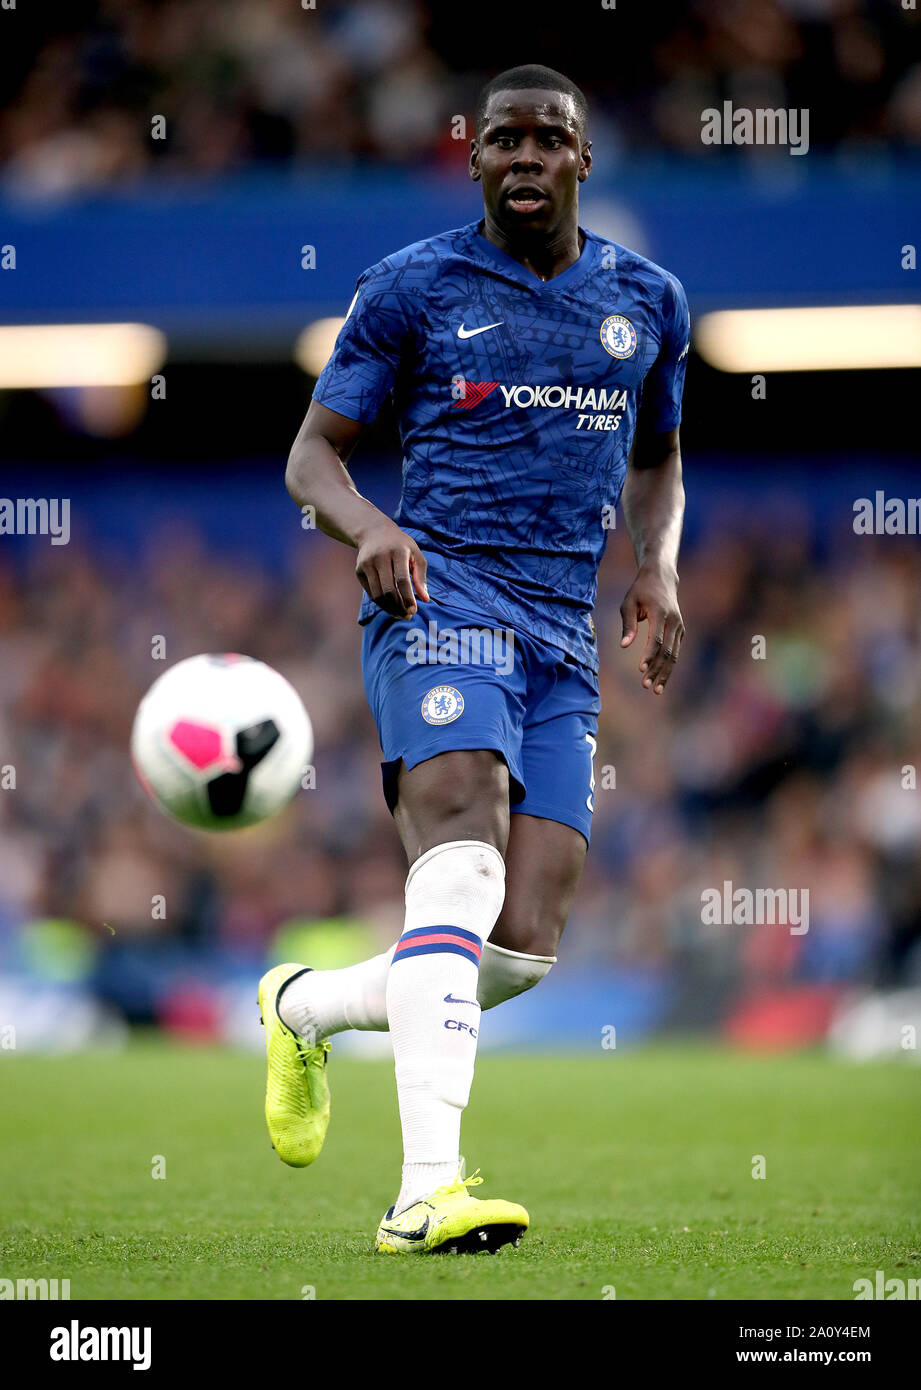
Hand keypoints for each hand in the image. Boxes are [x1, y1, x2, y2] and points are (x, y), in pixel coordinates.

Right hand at [354, 517, 429, 618]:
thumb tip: (425, 599)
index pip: (402, 579)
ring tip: (400, 614)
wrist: (374, 532)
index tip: (413, 610)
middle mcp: (380, 557)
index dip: (407, 597)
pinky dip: (381, 603)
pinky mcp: (359, 570)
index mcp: (397, 551)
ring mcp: (367, 564)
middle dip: (398, 607)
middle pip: (388, 590)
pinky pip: (371, 593)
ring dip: (389, 608)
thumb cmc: (400, 545)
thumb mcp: (415, 554)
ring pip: (377, 595)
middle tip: (407, 615)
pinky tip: (390, 606)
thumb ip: (421, 576)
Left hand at [620, 562, 683, 693]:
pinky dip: (668, 666)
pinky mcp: (680, 631)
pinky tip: (661, 678)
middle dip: (657, 670)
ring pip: (673, 654)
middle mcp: (673, 621)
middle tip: (646, 686)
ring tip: (655, 689)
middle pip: (667, 651)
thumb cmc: (640, 590)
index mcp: (660, 613)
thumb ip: (628, 625)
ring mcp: (679, 626)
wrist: (662, 578)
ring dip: (664, 672)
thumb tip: (624, 646)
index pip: (656, 639)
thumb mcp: (628, 603)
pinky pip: (675, 651)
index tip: (641, 670)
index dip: (649, 656)